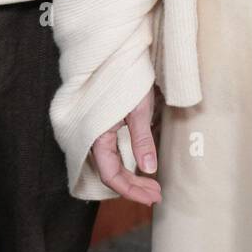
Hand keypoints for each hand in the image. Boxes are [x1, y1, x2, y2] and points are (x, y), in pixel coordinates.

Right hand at [90, 84, 161, 203]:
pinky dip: (128, 164)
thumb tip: (149, 169)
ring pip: (113, 164)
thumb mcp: (138, 108)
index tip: (151, 197)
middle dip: (134, 187)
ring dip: (132, 178)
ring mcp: (99, 131)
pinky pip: (114, 153)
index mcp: (97, 134)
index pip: (110, 174)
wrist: (118, 54)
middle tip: (157, 194)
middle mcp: (94, 136)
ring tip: (153, 186)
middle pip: (112, 172)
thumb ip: (141, 139)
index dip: (130, 190)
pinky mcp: (106, 126)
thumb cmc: (126, 76)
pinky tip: (141, 167)